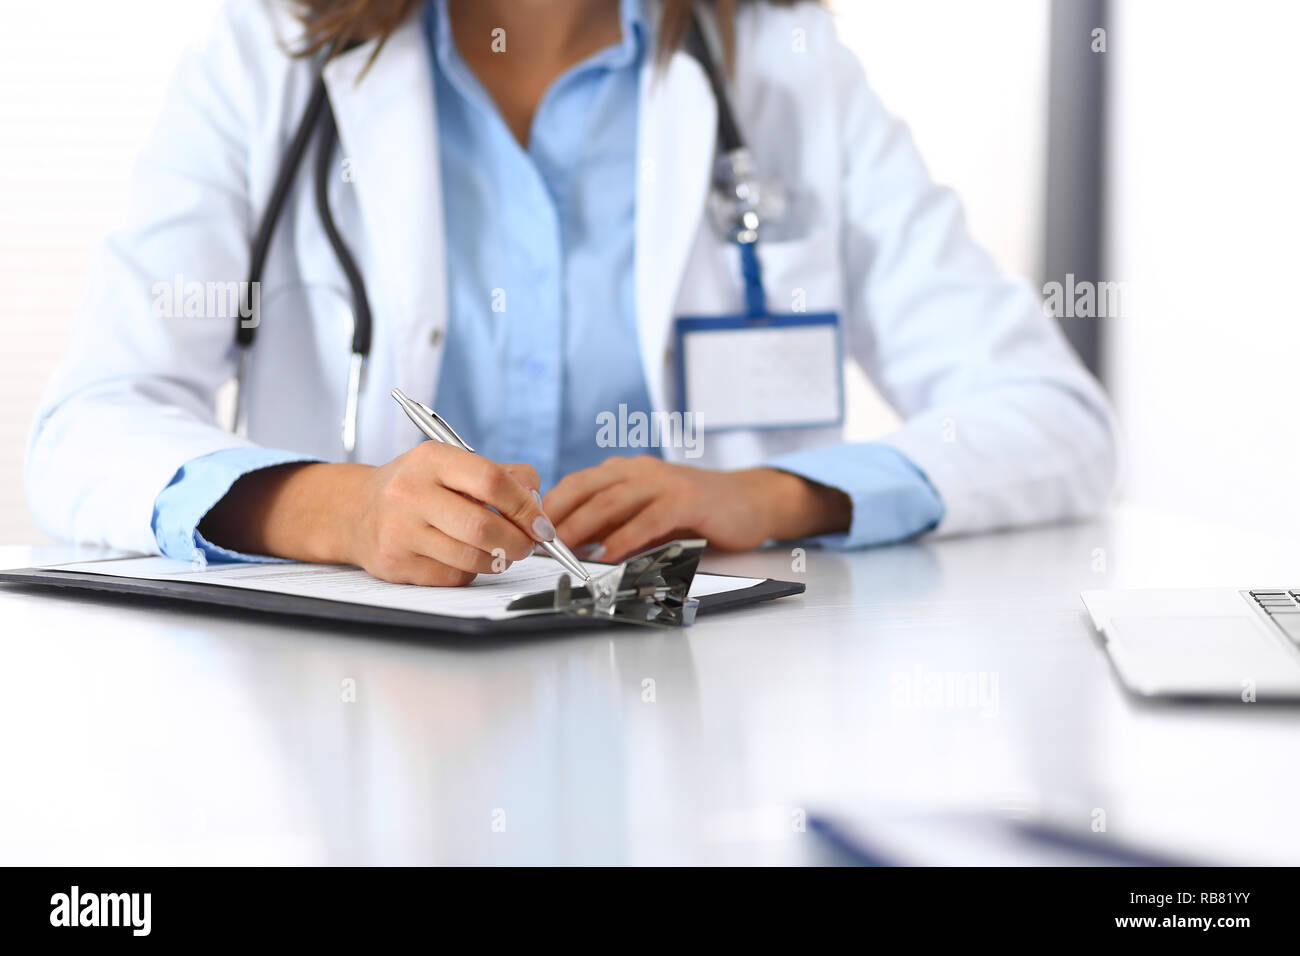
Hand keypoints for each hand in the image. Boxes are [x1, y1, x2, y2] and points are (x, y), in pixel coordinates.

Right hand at [200, 443, 557, 585]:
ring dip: (499, 561)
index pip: (491, 481)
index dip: (525, 507)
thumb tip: (537, 508)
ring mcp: (399, 531)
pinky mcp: (394, 564)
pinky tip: (466, 559)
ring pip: (471, 558)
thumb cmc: (422, 487)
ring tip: (503, 552)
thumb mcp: (454, 464)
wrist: (358, 511)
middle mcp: (409, 492)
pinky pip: (452, 578)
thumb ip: (503, 476)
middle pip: (483, 527)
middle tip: (529, 546)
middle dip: (518, 542)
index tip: (541, 524)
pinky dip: (471, 573)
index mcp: (432, 459)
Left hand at [542, 455, 851, 562]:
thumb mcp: (647, 514)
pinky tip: (608, 553)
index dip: (551, 506)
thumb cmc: (695, 512)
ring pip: (612, 502)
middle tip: (538, 544)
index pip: (577, 483)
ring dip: (583, 528)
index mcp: (626, 471)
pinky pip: (649, 518)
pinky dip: (625, 537)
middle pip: (587, 490)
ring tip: (563, 549)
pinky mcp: (688, 499)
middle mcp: (640, 470)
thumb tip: (571, 545)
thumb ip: (615, 524)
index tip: (530, 531)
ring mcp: (664, 482)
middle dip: (559, 518)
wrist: (749, 502)